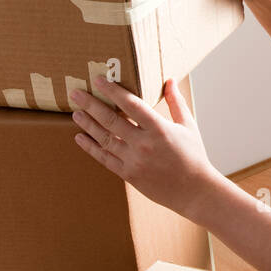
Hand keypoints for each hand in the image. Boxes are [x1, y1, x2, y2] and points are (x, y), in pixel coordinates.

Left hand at [70, 76, 218, 222]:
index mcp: (160, 129)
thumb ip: (176, 103)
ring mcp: (134, 160)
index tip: (99, 80)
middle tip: (76, 93)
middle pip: (111, 120)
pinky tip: (80, 137)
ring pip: (104, 138)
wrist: (194, 190)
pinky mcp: (129, 174)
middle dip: (91, 105)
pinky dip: (91, 147)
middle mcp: (144, 144)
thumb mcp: (188, 126)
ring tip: (76, 113)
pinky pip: (105, 158)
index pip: (131, 105)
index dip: (113, 91)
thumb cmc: (193, 156)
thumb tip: (170, 80)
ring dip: (88, 124)